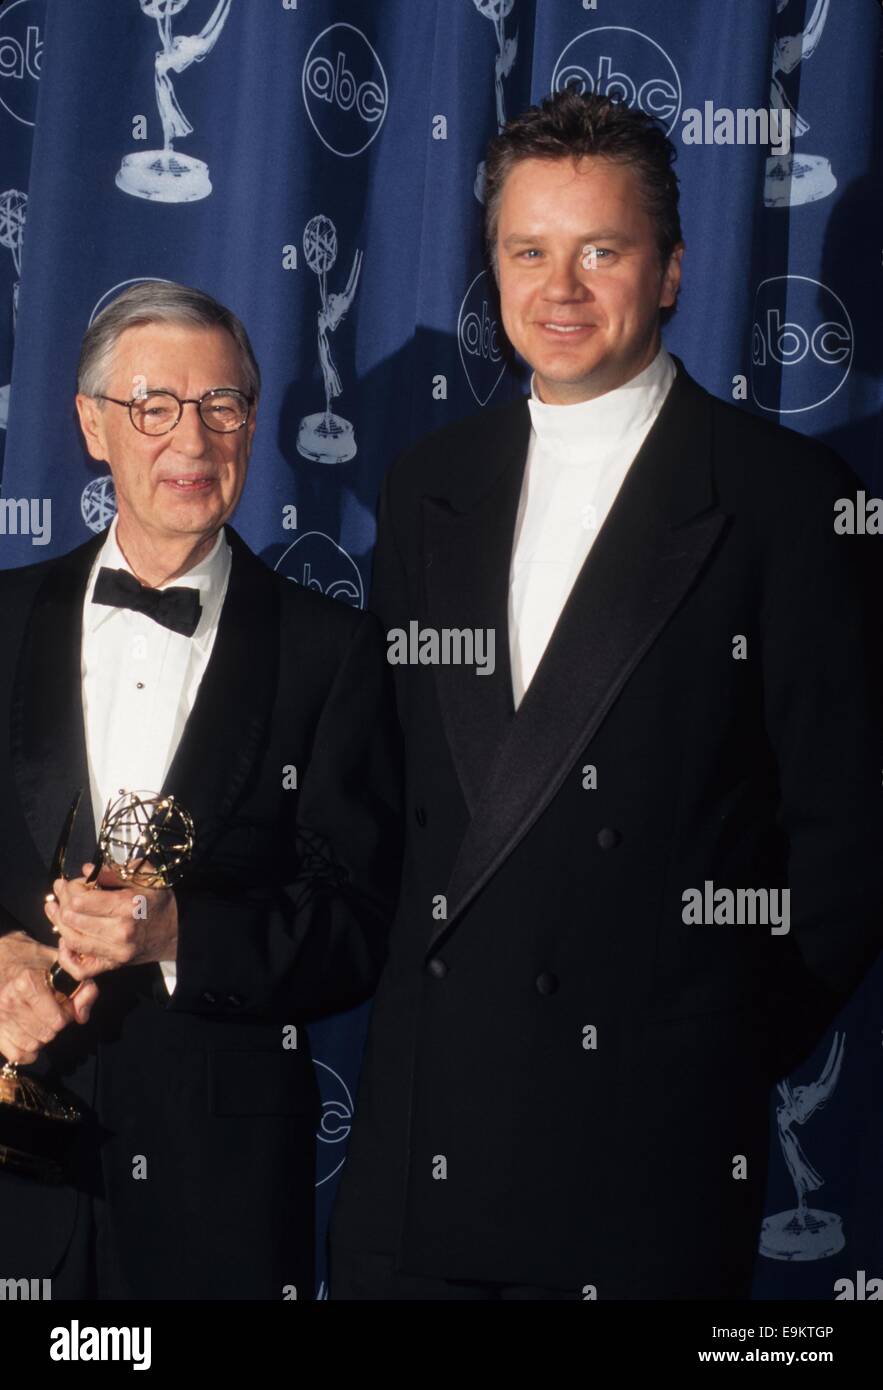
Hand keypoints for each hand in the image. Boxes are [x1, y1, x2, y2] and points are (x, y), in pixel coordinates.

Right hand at [0, 929, 96, 1065]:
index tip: (62, 1002)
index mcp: (27, 983)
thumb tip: (82, 1016)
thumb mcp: (64, 965)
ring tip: (39, 1019)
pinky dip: (27, 1051)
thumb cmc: (34, 962)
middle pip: (47, 1034)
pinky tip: (31, 1035)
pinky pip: (16, 1054)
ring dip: (41, 1036)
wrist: (2, 959)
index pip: (58, 1020)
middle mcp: (9, 1001)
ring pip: (32, 1045)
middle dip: (54, 1025)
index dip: (67, 1013)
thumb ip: (83, 987)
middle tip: (50, 1010)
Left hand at [43, 863, 178, 981]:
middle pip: (71, 919)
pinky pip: (80, 969)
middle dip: (61, 902)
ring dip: (58, 923)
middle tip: (62, 892)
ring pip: (71, 940)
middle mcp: (119, 931)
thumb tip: (86, 870)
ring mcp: (115, 952)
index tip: (72, 882)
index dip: (69, 889)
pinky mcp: (112, 965)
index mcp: (127, 906)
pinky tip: (65, 941)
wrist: (176, 932)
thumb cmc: (159, 902)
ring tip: (55, 909)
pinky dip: (66, 957)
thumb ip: (114, 873)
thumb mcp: (145, 878)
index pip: (80, 901)